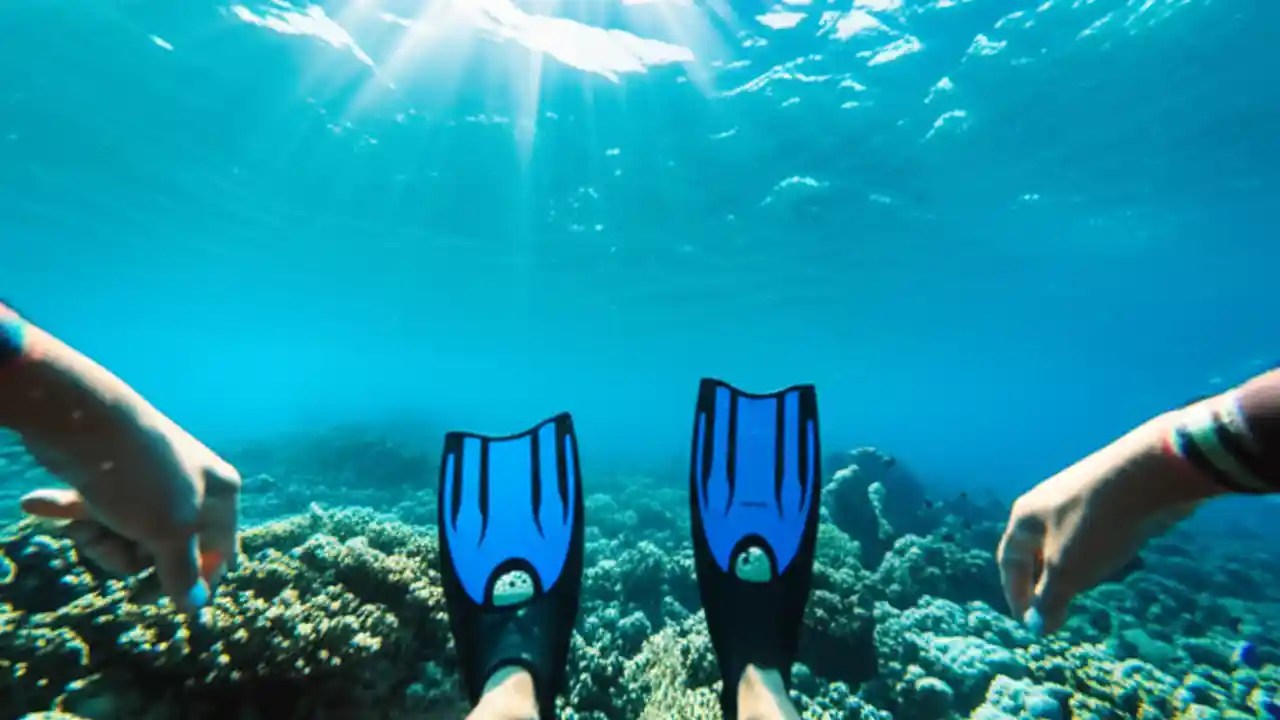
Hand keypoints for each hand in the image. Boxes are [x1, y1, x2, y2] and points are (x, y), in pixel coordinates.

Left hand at [18, 412, 240, 613]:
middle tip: (110, 547)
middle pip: (167, 550)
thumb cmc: (140, 478)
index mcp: (220, 495)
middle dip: (130, 557)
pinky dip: (72, 514)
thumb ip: (182, 573)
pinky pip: (100, 513)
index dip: (194, 580)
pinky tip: (37, 504)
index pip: (221, 551)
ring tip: (79, 524)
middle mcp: (190, 489)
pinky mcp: (113, 479)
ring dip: (98, 538)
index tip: (158, 600)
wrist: (82, 420)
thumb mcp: (167, 533)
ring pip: (130, 537)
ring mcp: (150, 484)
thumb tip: (197, 607)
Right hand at [996, 414, 1219, 634]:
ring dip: (1066, 569)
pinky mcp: (1105, 497)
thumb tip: (1036, 628)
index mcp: (1024, 518)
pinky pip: (1088, 532)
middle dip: (1041, 583)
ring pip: (1062, 541)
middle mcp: (1043, 505)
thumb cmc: (1097, 526)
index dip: (1015, 595)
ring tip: (1081, 590)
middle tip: (1054, 611)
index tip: (1030, 623)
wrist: (1149, 477)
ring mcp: (1075, 498)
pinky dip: (1090, 553)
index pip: (1008, 563)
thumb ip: (1048, 601)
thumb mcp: (1068, 571)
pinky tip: (1109, 561)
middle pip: (1034, 551)